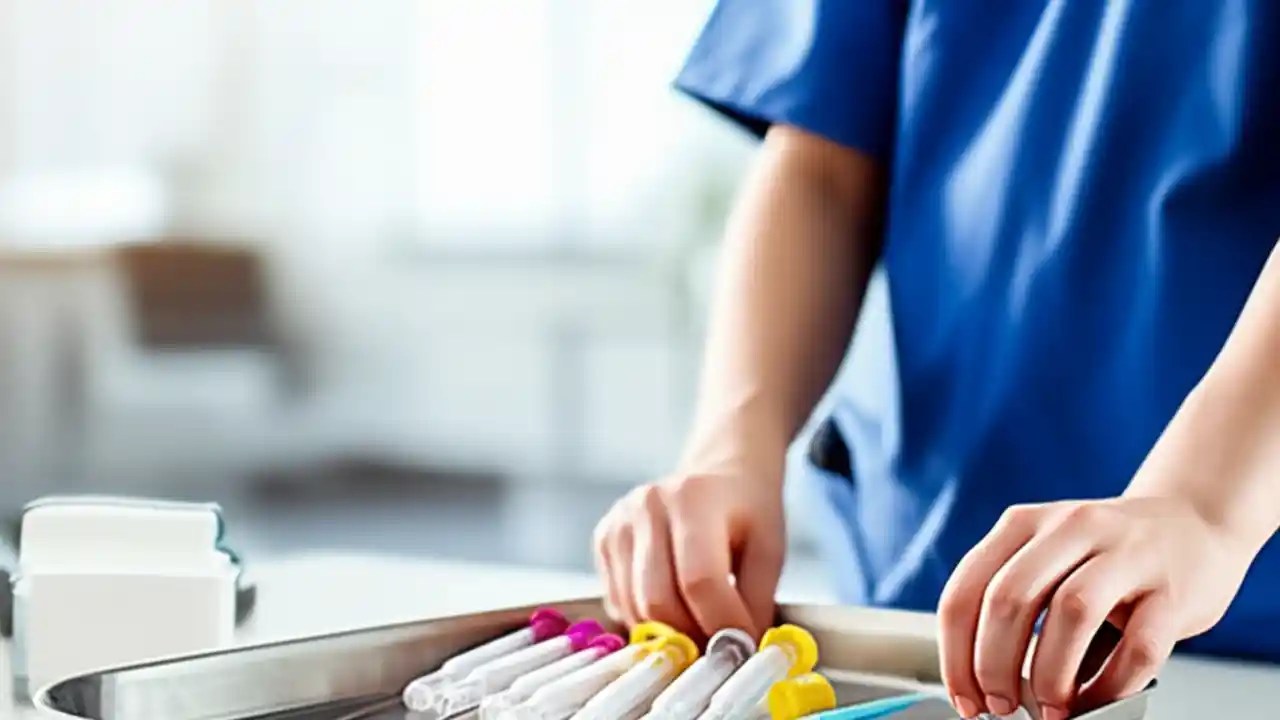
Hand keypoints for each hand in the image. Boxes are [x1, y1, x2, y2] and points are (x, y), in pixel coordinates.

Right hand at [592, 471, 784, 639]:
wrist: (718, 472)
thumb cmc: (746, 510)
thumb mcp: (769, 549)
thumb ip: (755, 600)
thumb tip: (738, 651)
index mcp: (693, 498)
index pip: (699, 579)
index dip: (721, 624)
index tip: (741, 648)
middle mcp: (647, 505)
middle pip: (658, 599)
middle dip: (692, 635)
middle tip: (719, 644)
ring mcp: (619, 522)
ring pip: (634, 608)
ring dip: (669, 633)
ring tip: (699, 623)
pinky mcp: (603, 539)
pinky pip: (618, 602)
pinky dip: (646, 619)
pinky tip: (673, 603)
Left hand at [938, 496, 1254, 719]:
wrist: (1195, 523)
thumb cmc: (1108, 554)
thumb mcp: (1047, 556)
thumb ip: (1014, 603)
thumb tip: (981, 681)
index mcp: (1023, 523)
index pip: (966, 589)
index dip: (955, 653)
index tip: (962, 694)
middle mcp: (1070, 528)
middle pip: (1009, 599)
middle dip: (993, 666)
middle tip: (999, 706)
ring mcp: (1125, 553)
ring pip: (1070, 613)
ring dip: (1049, 675)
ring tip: (1048, 710)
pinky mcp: (1172, 591)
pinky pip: (1137, 646)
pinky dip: (1110, 684)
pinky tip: (1096, 700)